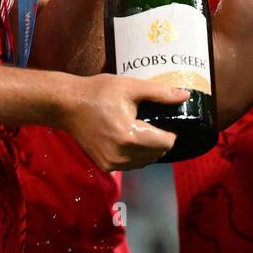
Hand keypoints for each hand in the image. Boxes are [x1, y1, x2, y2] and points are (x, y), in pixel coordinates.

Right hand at [57, 74, 183, 170]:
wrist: (67, 105)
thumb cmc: (98, 92)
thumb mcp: (131, 87)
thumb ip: (160, 93)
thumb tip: (185, 96)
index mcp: (129, 137)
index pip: (166, 143)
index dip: (171, 131)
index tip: (166, 119)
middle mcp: (121, 156)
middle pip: (157, 154)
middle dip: (160, 140)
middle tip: (154, 122)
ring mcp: (112, 164)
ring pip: (145, 162)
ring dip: (149, 149)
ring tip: (143, 129)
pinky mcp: (104, 166)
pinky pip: (131, 164)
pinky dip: (136, 154)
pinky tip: (131, 138)